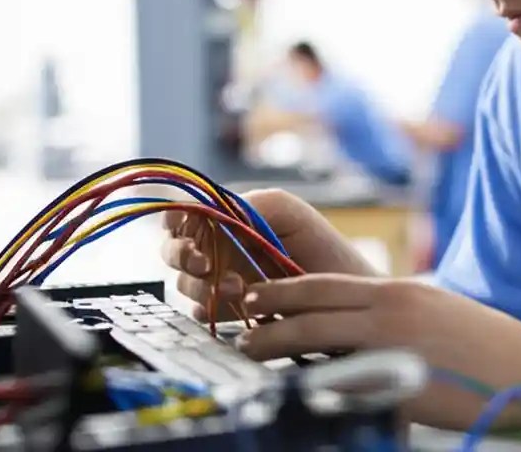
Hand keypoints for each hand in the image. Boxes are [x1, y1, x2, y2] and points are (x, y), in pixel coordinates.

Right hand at [160, 189, 376, 319]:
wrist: (347, 302)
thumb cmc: (322, 249)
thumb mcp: (289, 214)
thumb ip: (251, 205)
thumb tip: (212, 208)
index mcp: (228, 219)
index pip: (184, 214)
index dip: (176, 220)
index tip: (183, 229)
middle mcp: (217, 250)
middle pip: (173, 250)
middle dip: (183, 256)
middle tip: (205, 265)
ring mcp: (219, 284)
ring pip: (185, 283)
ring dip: (204, 286)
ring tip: (240, 291)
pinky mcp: (226, 316)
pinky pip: (201, 313)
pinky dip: (213, 311)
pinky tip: (239, 312)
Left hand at [236, 274, 520, 430]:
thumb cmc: (485, 344)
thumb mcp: (434, 310)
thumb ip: (393, 310)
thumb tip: (355, 319)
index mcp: (397, 292)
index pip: (324, 283)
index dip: (283, 289)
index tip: (256, 296)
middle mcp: (389, 313)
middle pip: (309, 309)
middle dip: (266, 317)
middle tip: (238, 325)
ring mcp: (391, 350)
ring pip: (314, 343)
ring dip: (274, 346)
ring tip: (249, 353)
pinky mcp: (398, 388)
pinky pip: (344, 386)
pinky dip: (313, 386)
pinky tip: (294, 392)